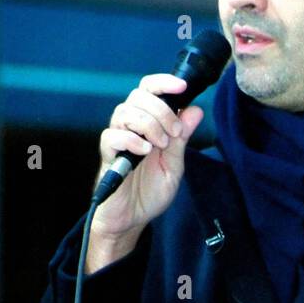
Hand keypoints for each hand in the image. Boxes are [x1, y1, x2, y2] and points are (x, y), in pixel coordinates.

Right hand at [87, 74, 206, 265]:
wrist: (132, 219)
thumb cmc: (150, 192)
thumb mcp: (175, 166)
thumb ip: (182, 139)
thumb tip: (195, 110)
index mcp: (148, 125)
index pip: (150, 90)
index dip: (164, 83)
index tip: (182, 87)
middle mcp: (131, 127)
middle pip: (139, 96)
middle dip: (162, 110)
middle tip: (174, 134)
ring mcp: (118, 140)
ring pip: (125, 112)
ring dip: (149, 124)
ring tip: (160, 145)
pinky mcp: (108, 156)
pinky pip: (112, 136)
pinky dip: (131, 140)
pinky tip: (144, 152)